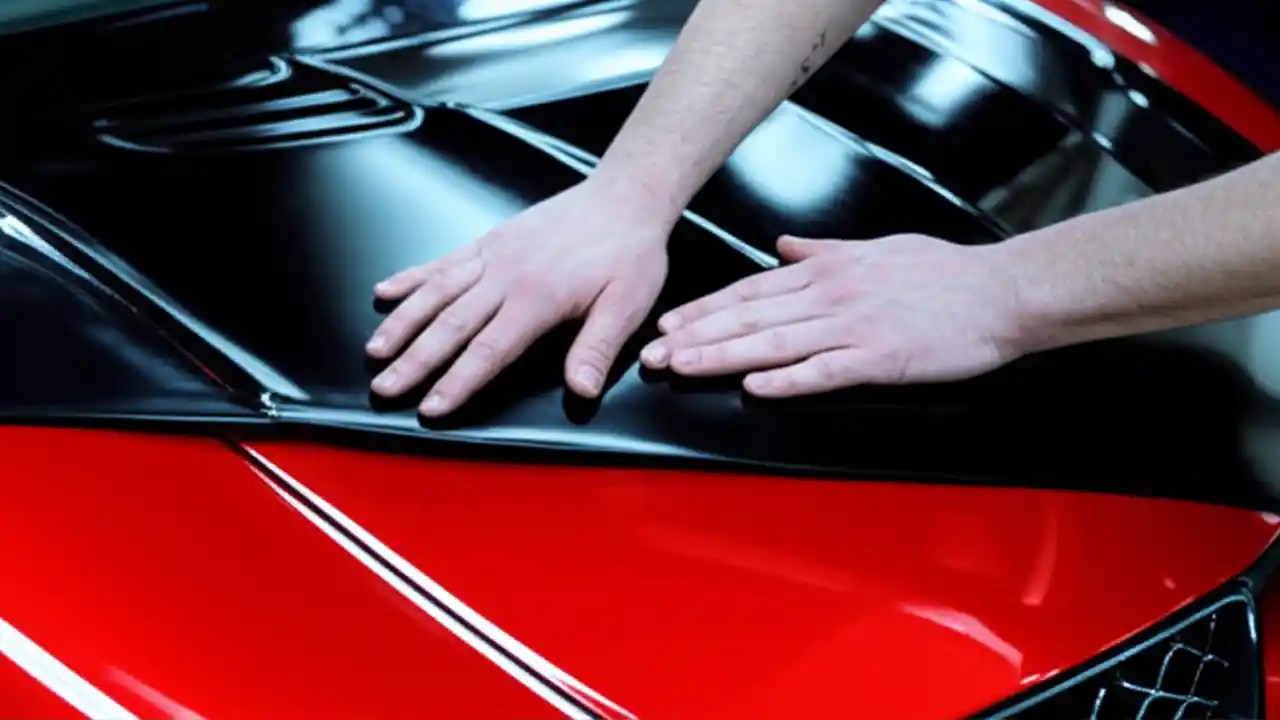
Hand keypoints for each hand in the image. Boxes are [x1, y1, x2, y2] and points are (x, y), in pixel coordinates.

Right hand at [366, 179, 673, 415]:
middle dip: (414, 361)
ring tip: (375, 351)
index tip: (430, 406)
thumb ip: (598, 348)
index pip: (488, 350)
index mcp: (538, 298)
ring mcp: (493, 255)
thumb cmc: (629, 252)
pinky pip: (442, 261)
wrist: (624, 196)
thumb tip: (581, 389)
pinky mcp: (490, 240)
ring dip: (402, 323)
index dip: (457, 381)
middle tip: (384, 388)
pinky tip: (384, 292)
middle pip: (450, 325)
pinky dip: (411, 277)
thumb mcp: (627, 304)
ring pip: (436, 292)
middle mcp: (506, 275)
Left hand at [640, 234, 1025, 395]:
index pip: (750, 291)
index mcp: (827, 271)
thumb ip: (822, 249)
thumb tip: (782, 245)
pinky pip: (825, 370)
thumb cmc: (943, 272)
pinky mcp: (881, 355)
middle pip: (749, 317)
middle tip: (655, 354)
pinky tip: (754, 388)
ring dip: (723, 356)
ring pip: (774, 342)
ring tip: (684, 367)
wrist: (1001, 291)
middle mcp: (831, 295)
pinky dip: (787, 379)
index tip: (669, 325)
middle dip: (696, 336)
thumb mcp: (875, 248)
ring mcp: (854, 325)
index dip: (705, 310)